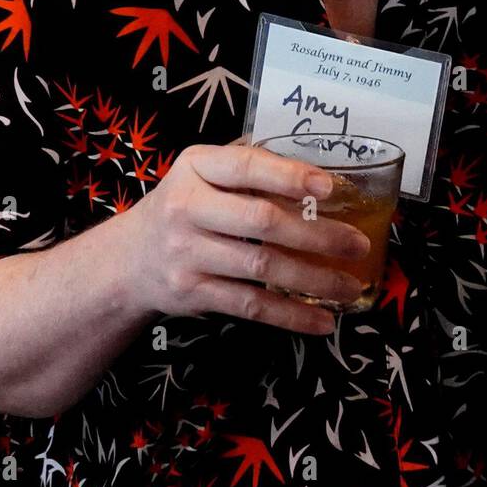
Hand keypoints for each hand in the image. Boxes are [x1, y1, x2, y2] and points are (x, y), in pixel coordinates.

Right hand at [126, 143, 370, 333]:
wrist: (129, 259)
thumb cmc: (185, 206)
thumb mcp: (203, 173)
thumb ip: (248, 167)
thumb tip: (319, 173)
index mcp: (195, 167)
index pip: (246, 167)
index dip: (288, 175)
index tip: (328, 186)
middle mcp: (187, 207)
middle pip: (261, 221)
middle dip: (316, 234)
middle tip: (357, 244)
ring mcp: (188, 253)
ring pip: (261, 267)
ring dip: (313, 279)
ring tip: (350, 284)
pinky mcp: (193, 292)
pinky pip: (250, 305)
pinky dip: (290, 315)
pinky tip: (322, 320)